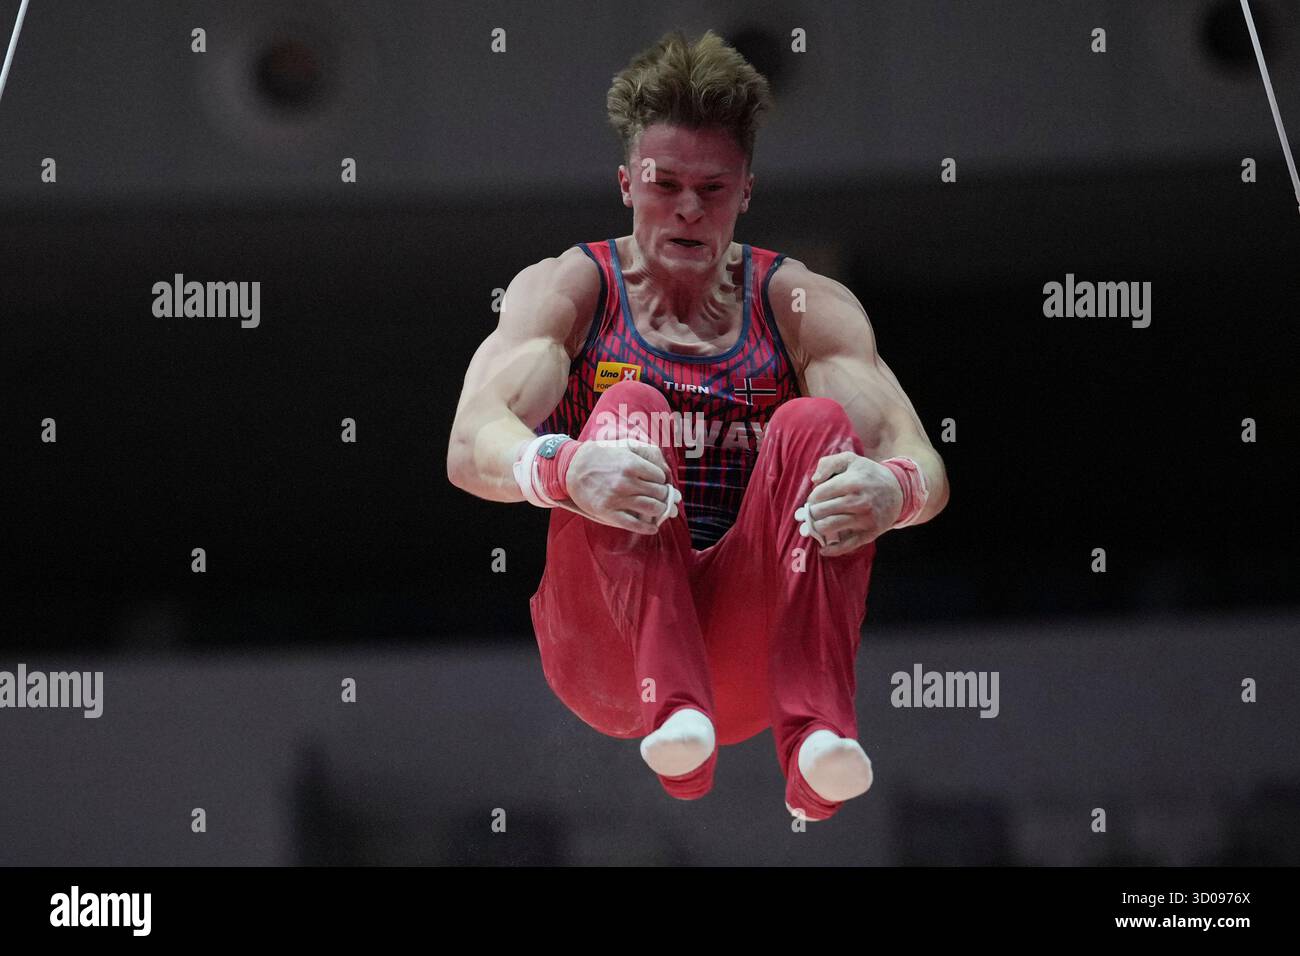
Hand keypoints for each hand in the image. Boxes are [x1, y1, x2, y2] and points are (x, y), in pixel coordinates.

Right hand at [563, 440, 679, 534]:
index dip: (662, 480)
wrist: (571, 468)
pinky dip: (647, 528)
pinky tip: (653, 528)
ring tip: (660, 510)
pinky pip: (634, 524)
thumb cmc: (601, 455)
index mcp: (631, 464)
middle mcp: (626, 482)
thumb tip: (665, 469)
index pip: (660, 477)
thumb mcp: (623, 445)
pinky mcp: (608, 513)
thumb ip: (645, 452)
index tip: (659, 483)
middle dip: (665, 496)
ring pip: (651, 508)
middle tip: (666, 498)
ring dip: (660, 511)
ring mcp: (617, 499)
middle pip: (658, 493)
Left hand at [794, 451, 901, 556]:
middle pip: (820, 511)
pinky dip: (831, 549)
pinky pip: (846, 545)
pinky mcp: (870, 533)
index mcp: (851, 482)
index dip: (812, 498)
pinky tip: (823, 549)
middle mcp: (858, 501)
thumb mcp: (850, 460)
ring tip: (817, 524)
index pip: (818, 494)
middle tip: (814, 512)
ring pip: (828, 527)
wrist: (898, 491)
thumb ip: (828, 463)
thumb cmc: (869, 475)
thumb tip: (814, 481)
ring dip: (817, 528)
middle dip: (812, 513)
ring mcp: (864, 519)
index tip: (815, 499)